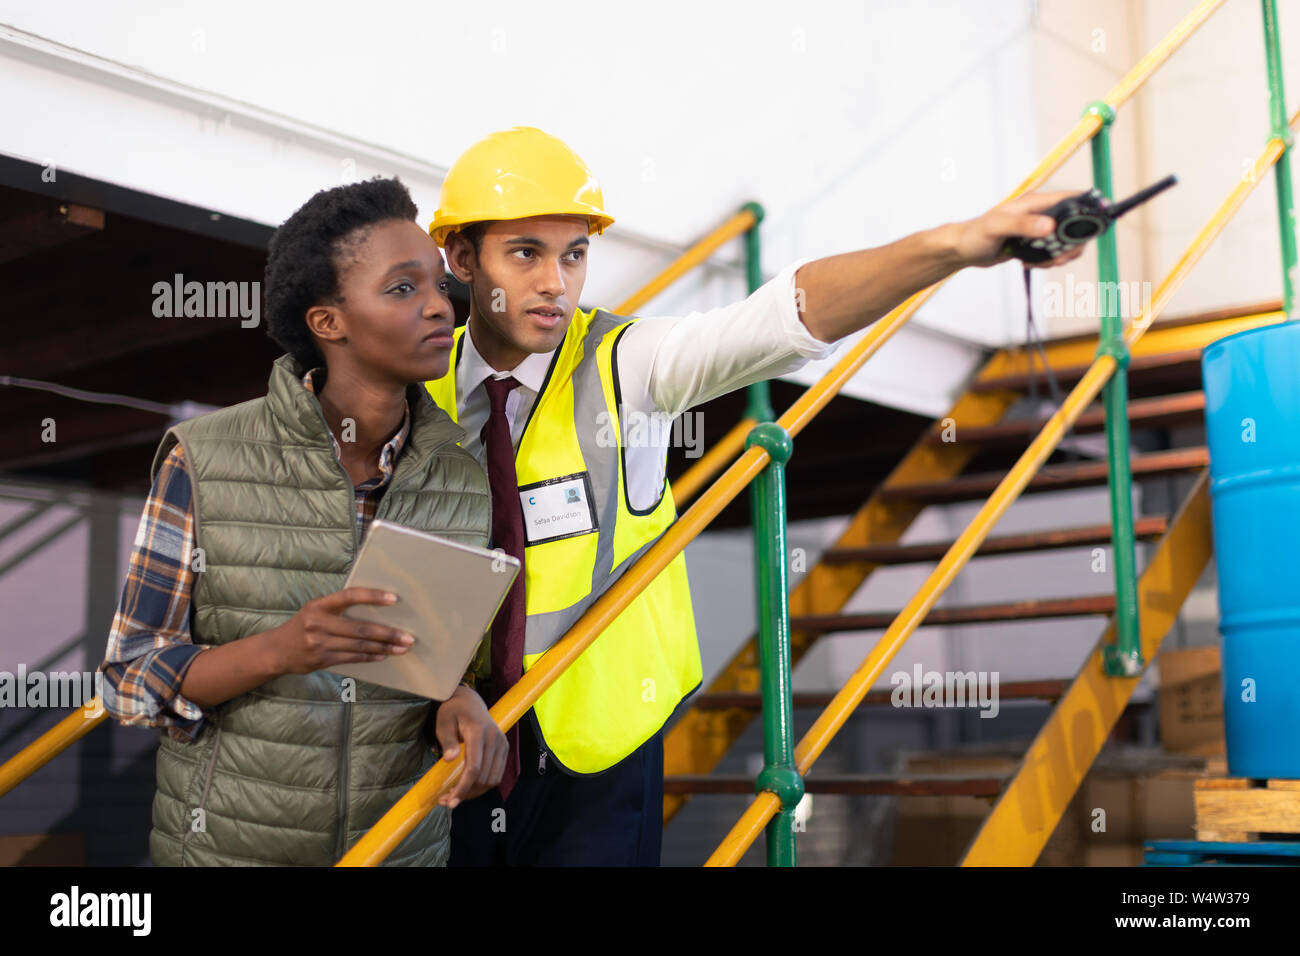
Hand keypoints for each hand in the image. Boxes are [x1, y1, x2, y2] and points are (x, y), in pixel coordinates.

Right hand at [264, 587, 413, 674]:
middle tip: (408, 637)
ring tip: (402, 648)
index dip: (372, 596)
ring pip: (358, 646)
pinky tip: (383, 656)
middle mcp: (318, 623)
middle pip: (360, 628)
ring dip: (383, 648)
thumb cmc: (303, 625)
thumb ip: (338, 607)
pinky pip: (351, 658)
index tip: (394, 599)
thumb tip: (374, 606)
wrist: (276, 650)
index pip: (349, 596)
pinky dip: (370, 656)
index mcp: (319, 605)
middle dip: (387, 634)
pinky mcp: (321, 660)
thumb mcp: (315, 609)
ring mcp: (319, 643)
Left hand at [434, 684, 506, 808]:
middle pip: (484, 777)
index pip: (474, 767)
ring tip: (455, 796)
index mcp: (479, 731)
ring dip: (475, 792)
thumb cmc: (453, 711)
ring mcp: (502, 744)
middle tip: (446, 801)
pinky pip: (496, 775)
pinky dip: (483, 785)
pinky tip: (468, 788)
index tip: (451, 801)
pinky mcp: (504, 748)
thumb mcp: (443, 722)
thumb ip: (447, 741)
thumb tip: (450, 759)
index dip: (463, 787)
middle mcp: (495, 738)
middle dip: (466, 793)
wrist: (470, 701)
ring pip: (492, 779)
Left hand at [953, 190, 1089, 268]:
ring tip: (1043, 262)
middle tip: (1060, 256)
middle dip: (1072, 242)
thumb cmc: (975, 234)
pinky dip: (1047, 262)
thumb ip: (1023, 225)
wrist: (963, 249)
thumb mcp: (997, 227)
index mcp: (1035, 202)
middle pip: (1074, 224)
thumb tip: (1050, 226)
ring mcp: (1037, 229)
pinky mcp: (1033, 243)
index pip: (1070, 198)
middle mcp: (1039, 213)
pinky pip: (1051, 253)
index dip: (1088, 208)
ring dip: (1059, 255)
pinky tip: (1030, 264)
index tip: (1097, 224)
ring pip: (1064, 242)